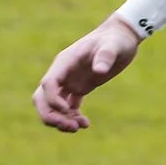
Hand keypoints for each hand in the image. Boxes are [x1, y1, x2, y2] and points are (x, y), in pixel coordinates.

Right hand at [34, 17, 143, 131]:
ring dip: (60, 119)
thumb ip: (105, 56)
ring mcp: (69, 81)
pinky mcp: (79, 87)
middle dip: (50, 115)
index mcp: (65, 62)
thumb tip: (99, 71)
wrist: (122, 37)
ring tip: (78, 127)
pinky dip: (72, 116)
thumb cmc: (117, 39)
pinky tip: (85, 124)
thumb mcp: (113, 46)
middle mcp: (63, 73)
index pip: (48, 83)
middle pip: (42, 98)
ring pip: (53, 105)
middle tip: (69, 126)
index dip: (52, 99)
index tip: (68, 110)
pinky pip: (68, 106)